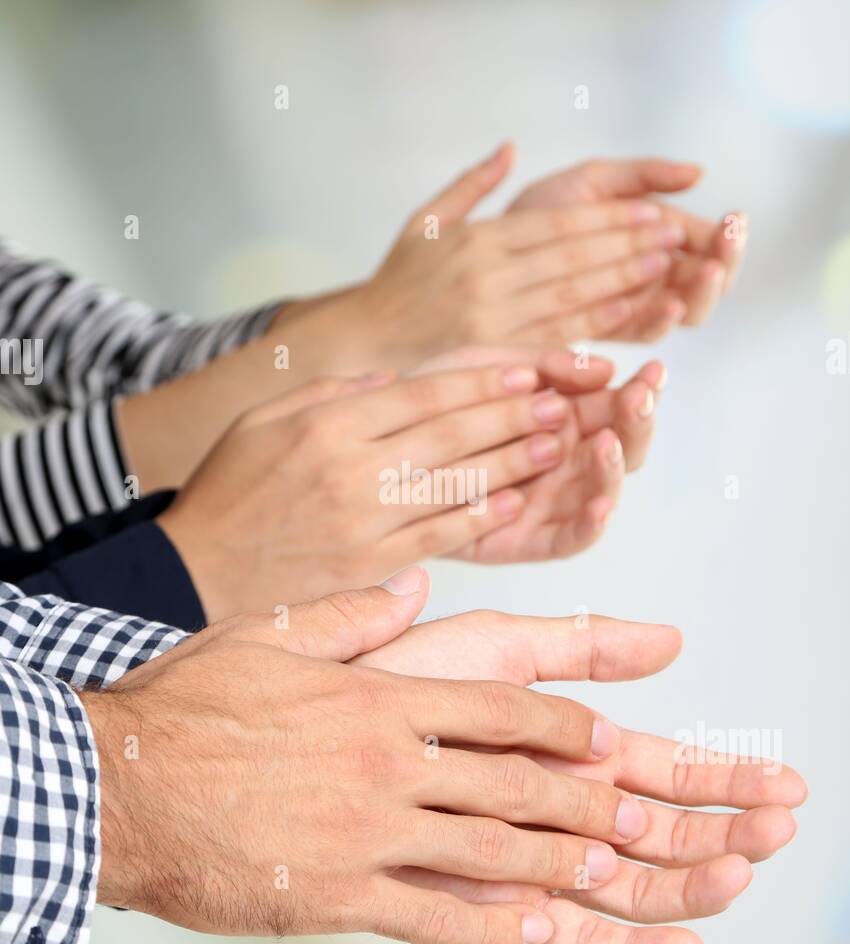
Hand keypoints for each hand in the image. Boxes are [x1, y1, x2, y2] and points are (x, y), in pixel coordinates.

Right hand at [85, 574, 649, 943]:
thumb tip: (414, 585)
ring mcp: (368, 835)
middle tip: (638, 818)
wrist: (117, 787)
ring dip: (557, 863)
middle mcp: (389, 765)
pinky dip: (490, 927)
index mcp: (380, 698)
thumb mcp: (269, 633)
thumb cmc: (186, 708)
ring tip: (607, 873)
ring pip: (490, 851)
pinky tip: (532, 933)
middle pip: (514, 783)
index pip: (499, 708)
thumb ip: (354, 612)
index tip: (606, 737)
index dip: (562, 725)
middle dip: (584, 801)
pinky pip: (433, 919)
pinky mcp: (338, 896)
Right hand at [156, 358, 614, 619]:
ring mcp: (364, 519)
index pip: (423, 393)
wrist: (195, 572)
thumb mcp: (260, 421)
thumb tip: (390, 382)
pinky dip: (480, 517)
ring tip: (555, 444)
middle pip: (451, 433)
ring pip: (455, 482)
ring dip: (511, 462)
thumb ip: (326, 393)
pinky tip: (514, 501)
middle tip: (559, 401)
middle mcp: (352, 468)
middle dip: (511, 414)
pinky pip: (438, 535)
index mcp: (327, 424)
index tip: (526, 372)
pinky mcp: (370, 564)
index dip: (482, 381)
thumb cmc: (228, 492)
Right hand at [266, 144, 685, 372]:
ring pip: (572, 296)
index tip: (650, 209)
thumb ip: (470, 185)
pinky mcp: (494, 354)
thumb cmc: (397, 283)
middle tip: (674, 233)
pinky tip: (632, 312)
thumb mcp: (424, 222)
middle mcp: (486, 278)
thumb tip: (509, 148)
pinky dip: (597, 324)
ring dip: (623, 279)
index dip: (609, 218)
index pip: (557, 226)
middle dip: (628, 244)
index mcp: (476, 241)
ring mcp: (492, 319)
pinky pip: (556, 336)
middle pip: (572, 258)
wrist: (363, 344)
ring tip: (665, 264)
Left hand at [354, 607, 806, 943]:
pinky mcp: (481, 898)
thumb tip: (672, 639)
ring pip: (622, 881)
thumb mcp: (491, 647)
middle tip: (783, 827)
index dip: (720, 776)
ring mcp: (517, 854)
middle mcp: (544, 805)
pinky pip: (562, 931)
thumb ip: (577, 645)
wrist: (301, 726)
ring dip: (687, 880)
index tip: (782, 782)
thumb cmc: (388, 675)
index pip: (657, 767)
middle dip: (722, 827)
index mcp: (553, 746)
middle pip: (653, 828)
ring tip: (745, 870)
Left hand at [416, 344, 664, 560]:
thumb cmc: (432, 400)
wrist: (375, 446)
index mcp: (564, 418)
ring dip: (614, 470)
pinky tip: (600, 504)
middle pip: (621, 450)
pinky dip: (589, 525)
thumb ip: (545, 363)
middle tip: (638, 400)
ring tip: (610, 442)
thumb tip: (606, 366)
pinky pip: (567, 541)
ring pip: (602, 493)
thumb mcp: (489, 366)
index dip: (640, 391)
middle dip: (636, 425)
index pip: (616, 407)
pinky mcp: (523, 541)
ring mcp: (547, 503)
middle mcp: (564, 463)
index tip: (653, 370)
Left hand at [508, 156, 746, 341]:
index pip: (709, 245)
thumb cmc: (539, 211)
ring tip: (708, 271)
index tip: (736, 219)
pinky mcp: (606, 333)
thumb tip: (699, 173)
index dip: (728, 236)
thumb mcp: (594, 181)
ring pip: (685, 313)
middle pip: (707, 283)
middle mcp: (652, 278)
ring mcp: (633, 308)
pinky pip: (641, 333)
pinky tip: (671, 304)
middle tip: (726, 247)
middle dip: (724, 264)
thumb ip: (644, 175)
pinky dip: (661, 319)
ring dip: (701, 293)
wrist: (487, 247)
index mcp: (657, 239)